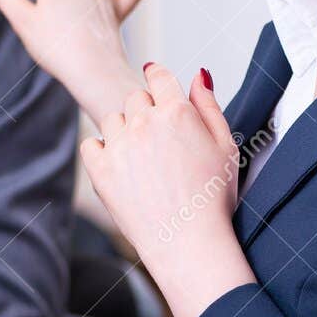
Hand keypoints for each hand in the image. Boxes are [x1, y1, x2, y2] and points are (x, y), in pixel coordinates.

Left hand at [81, 63, 255, 316]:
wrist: (188, 243)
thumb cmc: (212, 199)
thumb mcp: (226, 146)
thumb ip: (209, 105)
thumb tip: (198, 74)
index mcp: (177, 112)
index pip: (158, 76)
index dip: (158, 79)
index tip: (157, 87)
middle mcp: (145, 122)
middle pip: (135, 98)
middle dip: (145, 112)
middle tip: (159, 142)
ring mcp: (120, 145)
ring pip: (112, 120)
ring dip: (124, 131)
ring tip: (143, 161)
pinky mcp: (100, 169)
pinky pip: (91, 144)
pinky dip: (102, 152)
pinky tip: (120, 168)